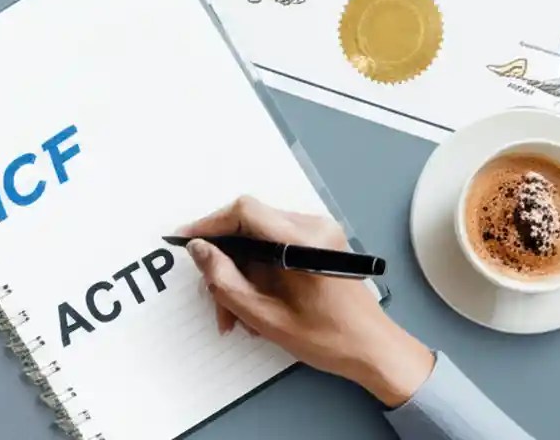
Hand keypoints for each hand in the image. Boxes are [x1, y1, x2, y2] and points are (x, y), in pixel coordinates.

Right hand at [179, 196, 433, 407]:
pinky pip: (275, 245)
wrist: (374, 349)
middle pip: (249, 226)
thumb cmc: (329, 338)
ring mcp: (319, 232)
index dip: (209, 223)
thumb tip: (199, 250)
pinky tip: (257, 302)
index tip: (186, 239)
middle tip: (216, 299)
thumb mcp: (266, 316)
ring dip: (241, 272)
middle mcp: (314, 227)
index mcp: (304, 241)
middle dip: (226, 262)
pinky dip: (259, 271)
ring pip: (259, 238)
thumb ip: (226, 281)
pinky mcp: (320, 242)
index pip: (244, 212)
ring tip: (237, 313)